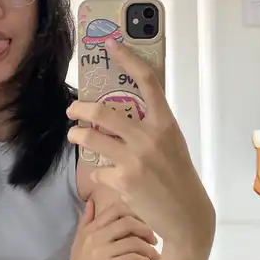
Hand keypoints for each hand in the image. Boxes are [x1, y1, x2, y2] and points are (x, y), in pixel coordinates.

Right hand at [57, 199, 159, 259]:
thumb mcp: (79, 242)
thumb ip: (86, 221)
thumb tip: (92, 201)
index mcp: (90, 229)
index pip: (116, 210)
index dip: (135, 215)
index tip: (144, 226)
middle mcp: (95, 237)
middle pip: (128, 222)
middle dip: (146, 230)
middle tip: (154, 240)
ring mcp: (100, 253)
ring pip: (133, 242)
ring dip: (149, 249)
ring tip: (155, 257)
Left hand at [66, 39, 214, 256]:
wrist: (187, 215)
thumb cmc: (178, 175)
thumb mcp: (171, 143)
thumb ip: (150, 126)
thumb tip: (119, 112)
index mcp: (165, 122)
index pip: (147, 81)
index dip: (128, 58)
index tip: (111, 44)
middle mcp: (149, 136)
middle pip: (103, 110)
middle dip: (80, 108)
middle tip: (72, 109)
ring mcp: (134, 159)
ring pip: (91, 137)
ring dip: (76, 135)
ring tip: (74, 135)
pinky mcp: (122, 181)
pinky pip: (98, 169)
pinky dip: (99, 172)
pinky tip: (106, 177)